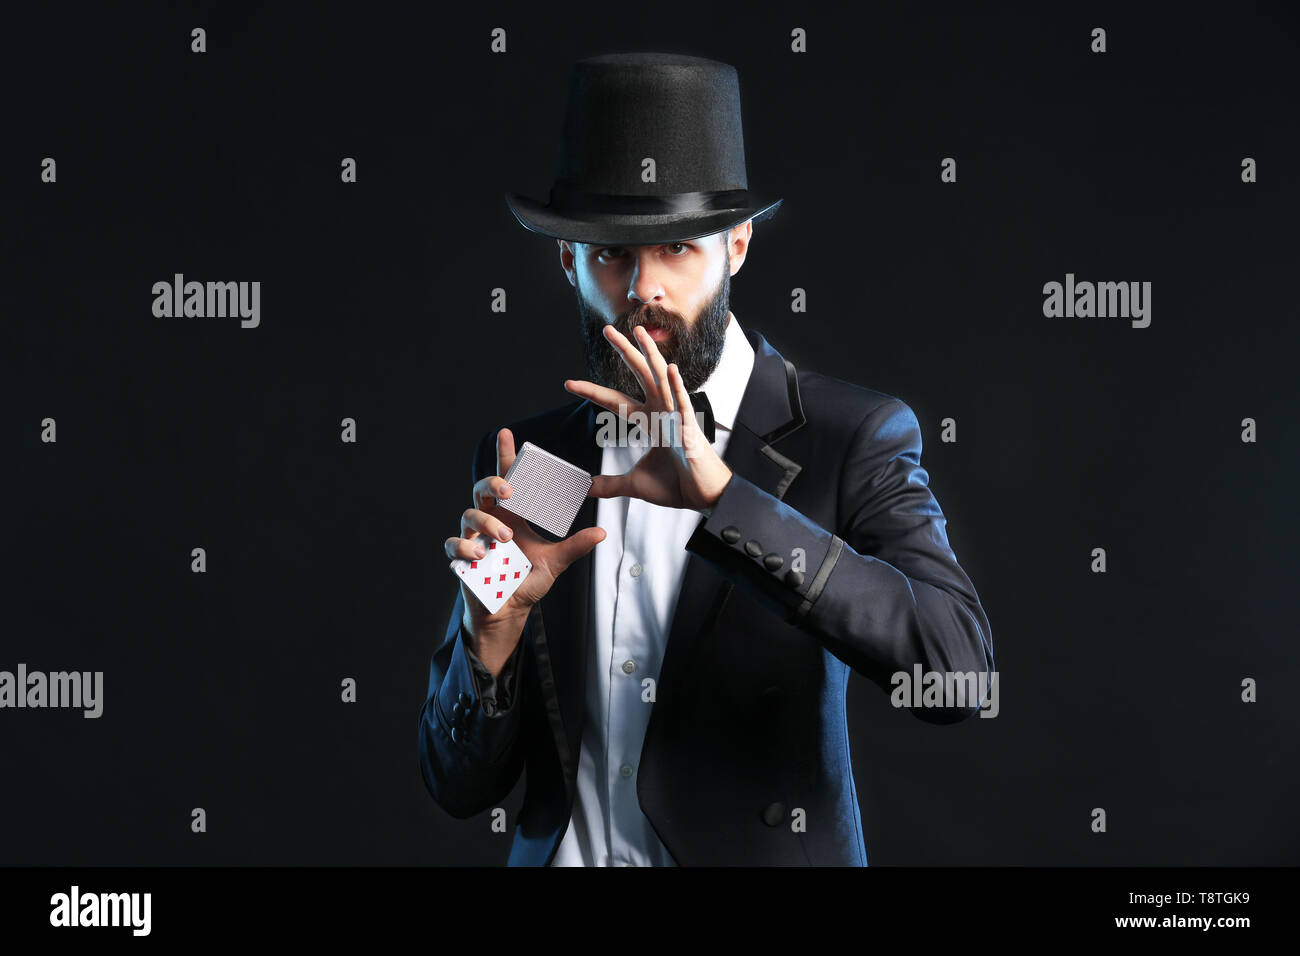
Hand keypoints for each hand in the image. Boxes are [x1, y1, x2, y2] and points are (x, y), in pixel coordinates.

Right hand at [443, 427, 604, 674]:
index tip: (507, 434)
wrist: (508, 611)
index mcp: (512, 514)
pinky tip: (479, 553)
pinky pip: (454, 543)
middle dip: (494, 484)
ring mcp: (474, 537)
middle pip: (483, 488)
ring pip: (470, 514)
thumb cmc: (526, 581)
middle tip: (510, 492)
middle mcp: (491, 520)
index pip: (508, 478)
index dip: (506, 455)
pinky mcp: (461, 557)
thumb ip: (575, 546)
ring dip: (487, 523)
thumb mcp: (555, 562)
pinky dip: (464, 545)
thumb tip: (601, 532)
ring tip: (505, 538)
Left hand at [564, 324, 734, 510]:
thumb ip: (609, 485)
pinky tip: (670, 369)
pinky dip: (677, 387)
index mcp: (648, 421)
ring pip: (662, 379)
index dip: (593, 391)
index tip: (569, 383)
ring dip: (651, 354)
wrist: (704, 497)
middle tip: (608, 330)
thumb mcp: (635, 484)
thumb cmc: (676, 486)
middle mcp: (661, 412)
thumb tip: (585, 488)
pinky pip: (683, 405)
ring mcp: (676, 416)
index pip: (615, 401)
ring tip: (639, 332)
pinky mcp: (690, 429)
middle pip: (640, 375)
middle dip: (625, 351)